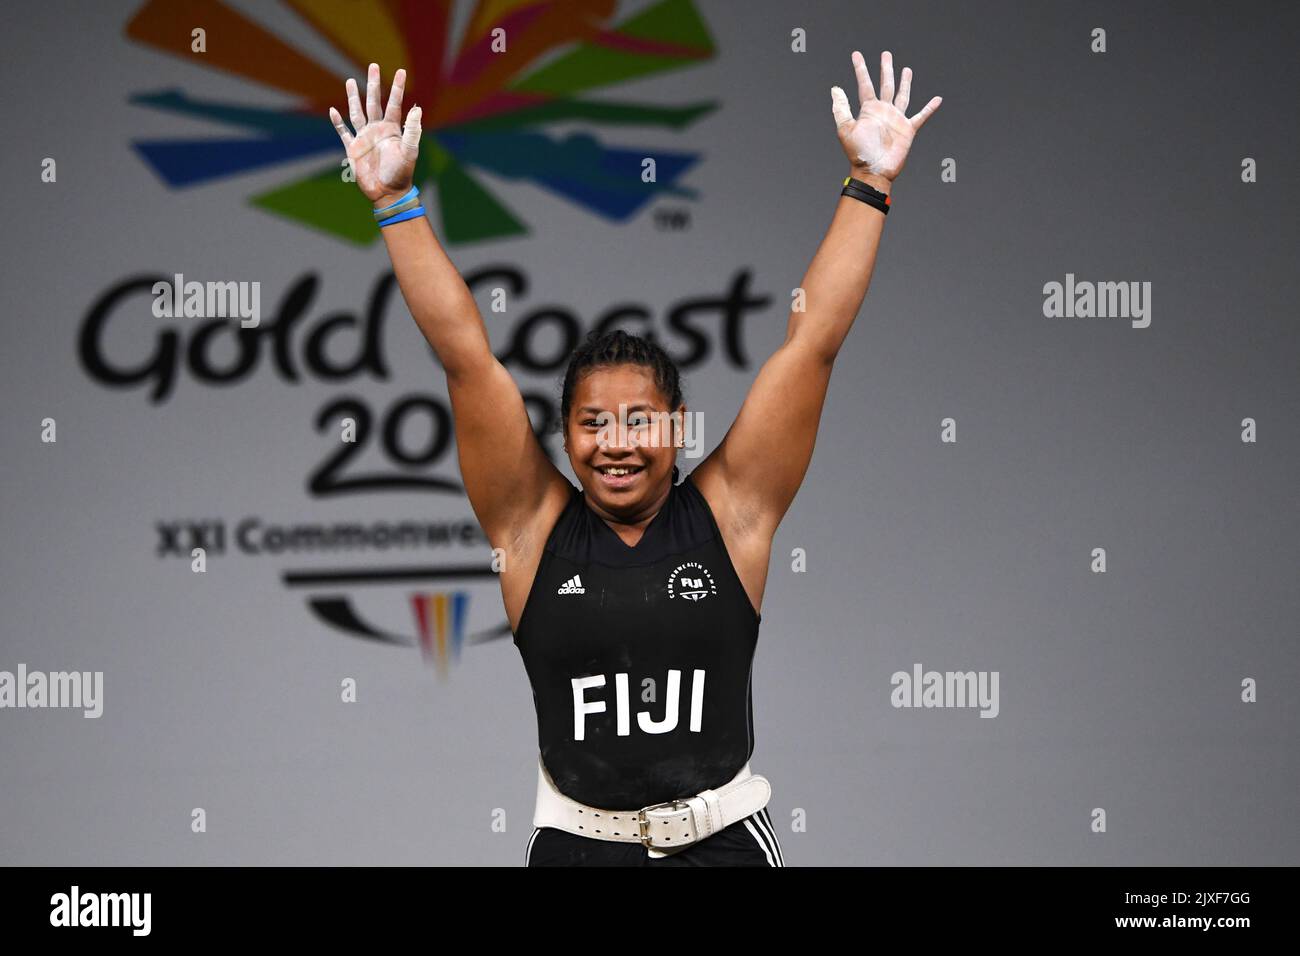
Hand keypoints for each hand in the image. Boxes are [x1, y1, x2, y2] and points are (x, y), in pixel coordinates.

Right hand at [329, 62, 421, 202]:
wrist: (387, 192)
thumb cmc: (401, 173)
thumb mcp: (409, 152)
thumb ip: (412, 131)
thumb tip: (418, 109)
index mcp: (392, 129)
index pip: (394, 103)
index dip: (398, 88)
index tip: (401, 71)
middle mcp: (377, 130)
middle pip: (374, 102)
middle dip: (373, 84)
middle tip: (374, 66)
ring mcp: (364, 138)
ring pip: (357, 112)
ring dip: (353, 97)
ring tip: (350, 81)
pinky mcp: (353, 148)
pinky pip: (344, 132)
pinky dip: (338, 122)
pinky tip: (333, 111)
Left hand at [831, 51, 940, 181]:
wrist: (874, 170)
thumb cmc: (858, 153)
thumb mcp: (846, 129)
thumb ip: (841, 108)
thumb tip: (835, 88)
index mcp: (868, 109)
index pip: (864, 84)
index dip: (860, 69)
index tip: (856, 55)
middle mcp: (883, 111)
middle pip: (886, 84)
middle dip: (886, 69)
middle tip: (886, 54)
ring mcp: (896, 119)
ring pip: (902, 95)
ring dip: (905, 82)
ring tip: (906, 69)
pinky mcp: (908, 129)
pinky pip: (921, 116)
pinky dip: (929, 108)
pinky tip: (937, 100)